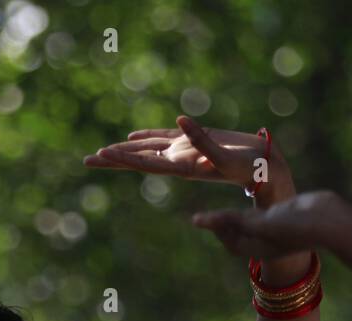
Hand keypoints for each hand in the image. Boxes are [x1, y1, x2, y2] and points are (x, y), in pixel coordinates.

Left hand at [86, 115, 292, 201]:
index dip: (124, 159)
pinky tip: (132, 135)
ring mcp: (184, 151)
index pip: (147, 164)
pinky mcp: (193, 140)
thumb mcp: (225, 155)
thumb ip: (203, 141)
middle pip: (139, 159)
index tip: (103, 155)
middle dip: (113, 159)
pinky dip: (147, 135)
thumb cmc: (249, 168)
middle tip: (86, 161)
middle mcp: (178, 161)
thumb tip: (182, 121)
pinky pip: (164, 137)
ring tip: (101, 152)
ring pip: (148, 148)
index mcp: (183, 168)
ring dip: (124, 149)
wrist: (265, 168)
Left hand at [190, 191, 339, 258]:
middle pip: (237, 233)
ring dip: (235, 215)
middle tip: (206, 214)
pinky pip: (262, 212)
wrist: (330, 219)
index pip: (231, 241)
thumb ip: (234, 221)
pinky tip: (249, 193)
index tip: (200, 219)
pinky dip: (252, 206)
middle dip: (223, 223)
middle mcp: (265, 241)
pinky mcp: (283, 216)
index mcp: (259, 250)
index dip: (216, 229)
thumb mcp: (262, 224)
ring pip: (248, 222)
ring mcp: (275, 229)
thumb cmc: (296, 226)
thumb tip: (201, 221)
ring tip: (223, 206)